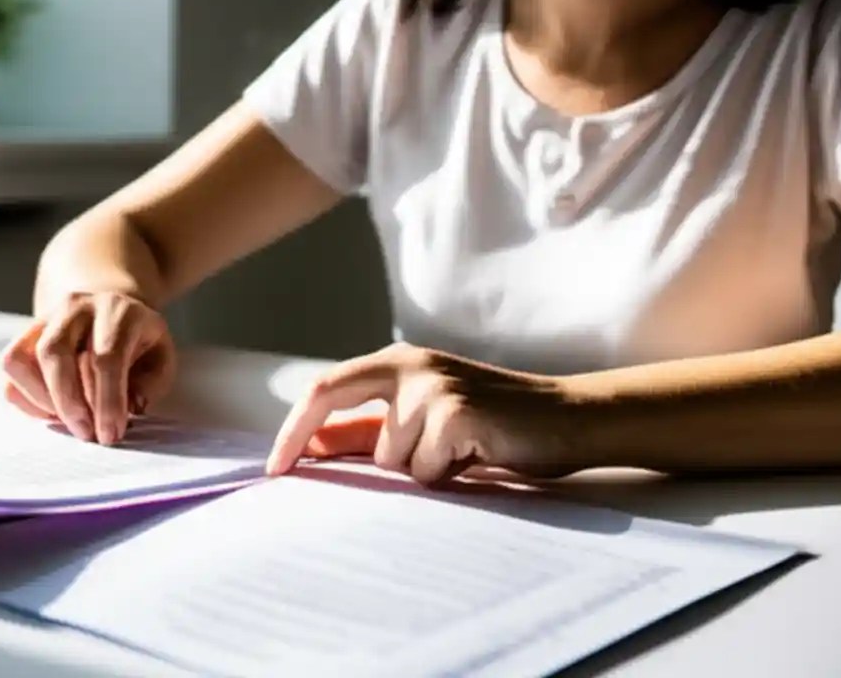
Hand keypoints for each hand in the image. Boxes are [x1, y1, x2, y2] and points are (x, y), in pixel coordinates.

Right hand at [1, 291, 175, 444]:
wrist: (110, 312)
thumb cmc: (138, 343)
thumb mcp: (160, 357)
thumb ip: (149, 383)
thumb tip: (130, 408)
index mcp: (117, 310)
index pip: (105, 357)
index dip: (107, 402)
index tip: (110, 435)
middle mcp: (76, 307)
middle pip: (54, 354)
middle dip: (69, 405)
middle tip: (87, 435)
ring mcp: (44, 319)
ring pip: (21, 360)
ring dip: (44, 402)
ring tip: (71, 423)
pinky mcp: (23, 335)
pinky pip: (11, 370)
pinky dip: (27, 399)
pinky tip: (54, 411)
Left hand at [265, 343, 585, 483]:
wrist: (567, 420)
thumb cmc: (492, 426)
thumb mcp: (423, 424)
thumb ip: (367, 432)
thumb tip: (311, 443)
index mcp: (397, 364)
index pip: (326, 388)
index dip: (293, 427)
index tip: (273, 466)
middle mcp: (410, 365)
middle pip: (332, 400)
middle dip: (304, 439)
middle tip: (282, 472)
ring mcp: (433, 386)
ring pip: (388, 457)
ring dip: (417, 470)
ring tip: (457, 456)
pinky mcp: (457, 412)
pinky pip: (424, 470)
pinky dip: (446, 476)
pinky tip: (476, 457)